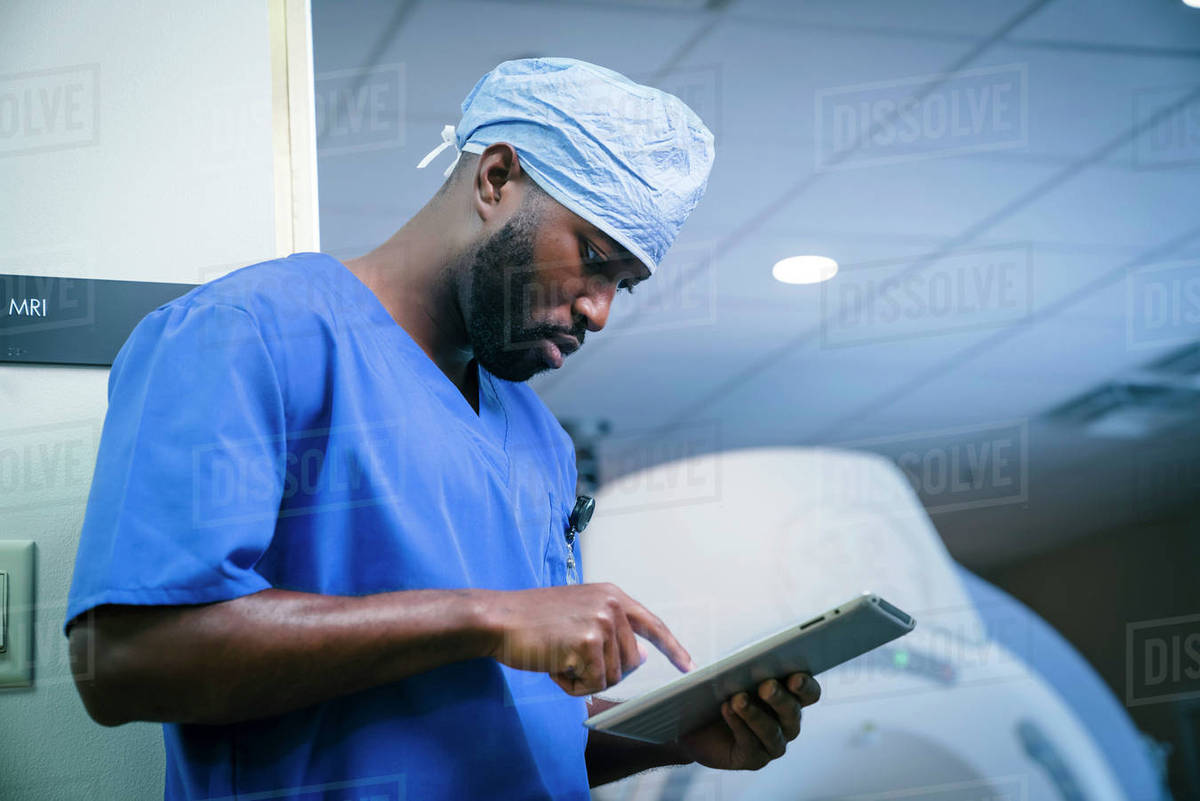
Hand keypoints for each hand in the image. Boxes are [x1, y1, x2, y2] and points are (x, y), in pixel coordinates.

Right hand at [482, 583, 693, 695]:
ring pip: (612, 677)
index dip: (672, 648)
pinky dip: (571, 685)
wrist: (500, 619)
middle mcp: (612, 605)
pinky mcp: (588, 643)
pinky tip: (553, 665)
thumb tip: (641, 657)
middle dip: (603, 671)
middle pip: (631, 662)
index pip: (652, 624)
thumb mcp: (579, 613)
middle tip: (569, 659)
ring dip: (583, 679)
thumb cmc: (533, 619)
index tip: (688, 665)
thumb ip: (610, 629)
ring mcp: (602, 623)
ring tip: (558, 657)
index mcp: (612, 595)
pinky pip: (592, 684)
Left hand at [677, 672, 820, 770]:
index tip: (794, 678)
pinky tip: (726, 709)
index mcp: (790, 696)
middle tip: (766, 686)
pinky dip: (738, 725)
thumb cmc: (720, 691)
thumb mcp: (729, 671)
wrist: (695, 724)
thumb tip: (727, 648)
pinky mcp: (754, 759)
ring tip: (738, 699)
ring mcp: (773, 744)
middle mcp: (787, 723)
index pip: (809, 692)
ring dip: (755, 714)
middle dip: (780, 698)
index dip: (805, 685)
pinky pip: (750, 745)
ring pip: (772, 731)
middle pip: (792, 711)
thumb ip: (737, 659)